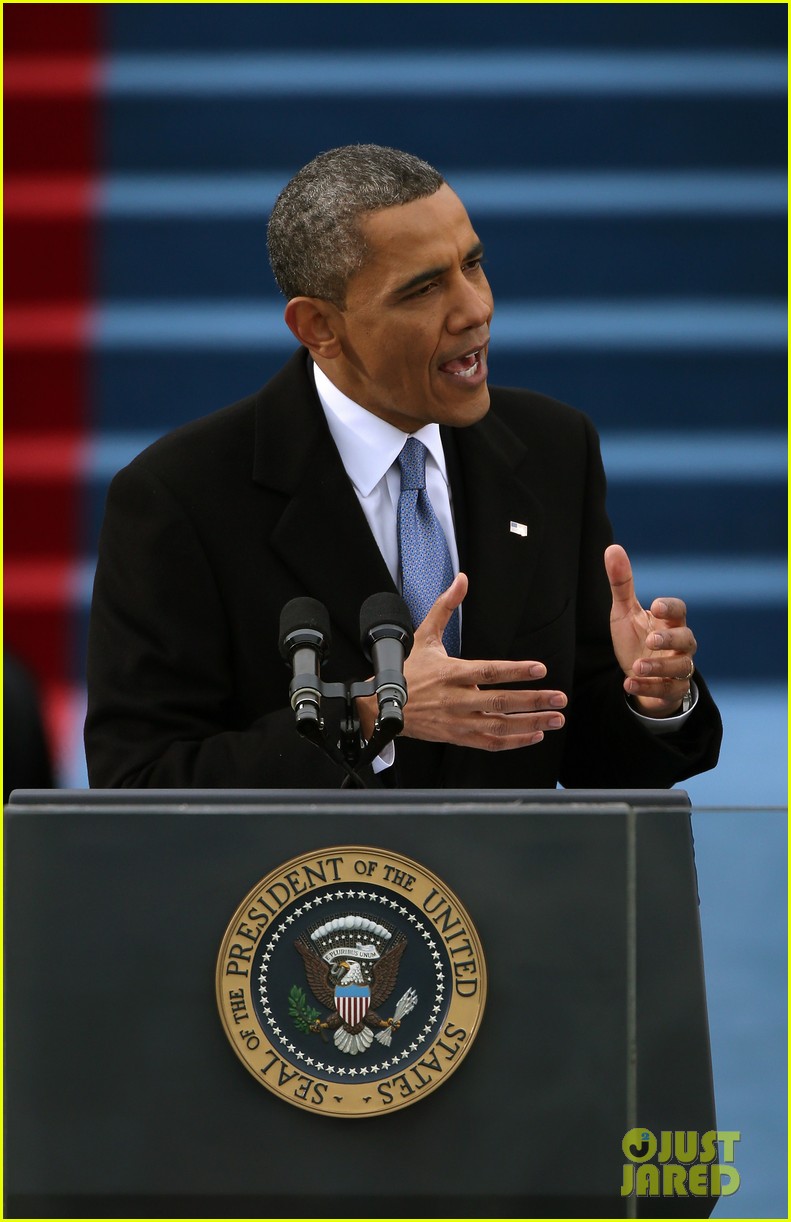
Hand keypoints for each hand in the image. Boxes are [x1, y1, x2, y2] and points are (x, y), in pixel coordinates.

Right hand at [398, 573, 567, 749]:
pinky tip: (534, 735)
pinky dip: (514, 741)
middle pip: (500, 702)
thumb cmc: (407, 670)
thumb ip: (446, 607)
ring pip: (499, 725)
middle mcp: (456, 698)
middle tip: (560, 699)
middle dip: (533, 701)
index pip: (488, 671)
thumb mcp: (424, 635)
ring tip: (556, 718)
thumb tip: (461, 580)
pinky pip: (490, 743)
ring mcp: (457, 721)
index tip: (540, 669)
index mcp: (451, 672)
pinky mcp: (456, 737)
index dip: (515, 671)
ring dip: (530, 723)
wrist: (382, 707)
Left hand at [604, 544, 696, 717]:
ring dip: (659, 667)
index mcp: (669, 622)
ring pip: (681, 668)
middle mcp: (679, 645)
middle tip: (651, 640)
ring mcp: (678, 669)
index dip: (670, 608)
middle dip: (670, 640)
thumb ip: (621, 583)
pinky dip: (648, 688)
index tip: (655, 606)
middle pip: (687, 640)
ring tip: (636, 666)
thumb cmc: (635, 638)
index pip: (679, 610)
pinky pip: (666, 691)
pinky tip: (629, 683)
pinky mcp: (672, 690)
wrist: (639, 675)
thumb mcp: (624, 612)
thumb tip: (612, 548)